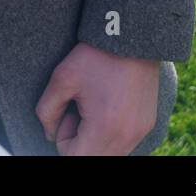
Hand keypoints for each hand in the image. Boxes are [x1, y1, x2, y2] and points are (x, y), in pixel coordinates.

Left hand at [35, 42, 159, 155]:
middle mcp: (127, 137)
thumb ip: (47, 111)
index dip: (63, 138)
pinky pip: (123, 144)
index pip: (75, 158)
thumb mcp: (62, 78)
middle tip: (80, 107)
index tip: (68, 111)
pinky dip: (111, 133)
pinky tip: (108, 106)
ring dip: (96, 138)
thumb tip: (49, 134)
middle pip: (93, 158)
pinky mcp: (148, 125)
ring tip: (95, 106)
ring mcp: (141, 133)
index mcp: (105, 128)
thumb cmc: (96, 56)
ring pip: (109, 153)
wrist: (131, 37)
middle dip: (80, 140)